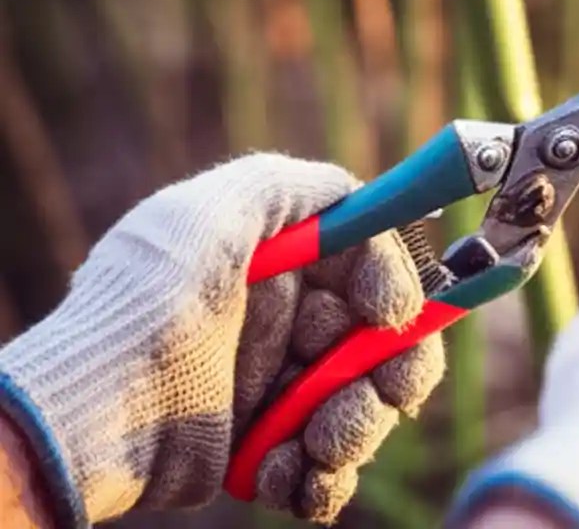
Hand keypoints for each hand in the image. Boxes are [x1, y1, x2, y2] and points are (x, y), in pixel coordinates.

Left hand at [0, 153, 444, 524]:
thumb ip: (292, 188)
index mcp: (280, 269)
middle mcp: (283, 327)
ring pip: (361, 412)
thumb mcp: (213, 211)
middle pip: (382, 347)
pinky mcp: (259, 452)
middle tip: (389, 395)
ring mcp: (273, 392)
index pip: (370, 273)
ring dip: (357, 430)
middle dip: (393, 374)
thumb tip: (359, 201)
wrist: (91, 412)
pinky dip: (323, 481)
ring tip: (319, 445)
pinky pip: (322, 471)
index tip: (390, 317)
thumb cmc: (148, 301)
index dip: (395, 290)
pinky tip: (297, 478)